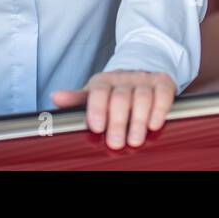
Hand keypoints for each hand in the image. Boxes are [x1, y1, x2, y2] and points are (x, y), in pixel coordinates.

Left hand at [51, 70, 176, 149]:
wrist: (139, 74)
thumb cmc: (113, 91)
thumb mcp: (93, 95)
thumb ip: (76, 99)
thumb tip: (56, 97)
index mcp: (104, 81)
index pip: (99, 91)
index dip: (97, 109)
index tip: (96, 127)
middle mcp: (124, 78)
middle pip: (121, 97)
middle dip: (118, 122)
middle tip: (115, 143)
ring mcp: (144, 79)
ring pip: (142, 97)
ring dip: (139, 120)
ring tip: (135, 140)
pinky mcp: (162, 82)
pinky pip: (162, 93)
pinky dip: (159, 109)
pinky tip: (154, 124)